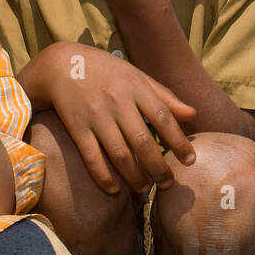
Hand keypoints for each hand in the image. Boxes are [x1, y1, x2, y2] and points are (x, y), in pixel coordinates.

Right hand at [38, 42, 196, 194]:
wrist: (61, 64)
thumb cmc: (106, 71)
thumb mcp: (137, 76)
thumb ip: (165, 96)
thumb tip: (193, 115)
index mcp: (136, 88)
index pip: (163, 118)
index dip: (178, 141)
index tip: (191, 160)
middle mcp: (117, 102)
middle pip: (143, 142)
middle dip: (159, 167)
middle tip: (168, 184)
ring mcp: (96, 116)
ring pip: (120, 154)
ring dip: (135, 176)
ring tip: (145, 188)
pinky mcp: (76, 127)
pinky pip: (92, 157)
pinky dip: (103, 177)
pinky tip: (114, 190)